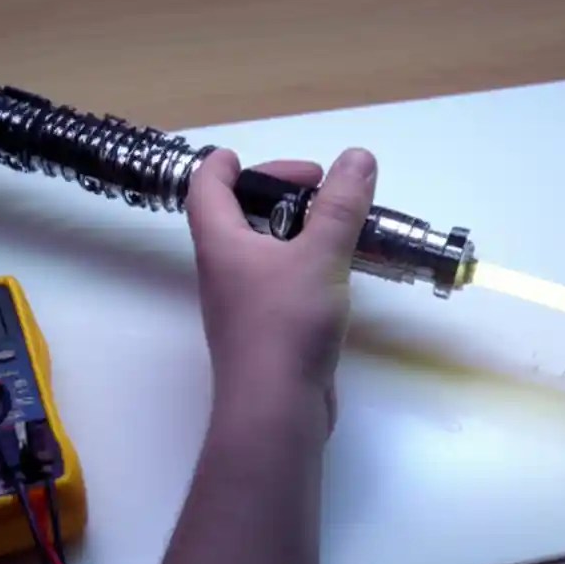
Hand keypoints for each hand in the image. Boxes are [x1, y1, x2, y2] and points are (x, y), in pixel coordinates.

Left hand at [185, 147, 376, 430]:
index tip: (245, 156)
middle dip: (273, 195)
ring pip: (261, 253)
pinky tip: (337, 276)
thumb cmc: (286, 324)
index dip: (222, 166)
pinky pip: (280, 284)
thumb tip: (358, 157)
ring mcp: (244, 305)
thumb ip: (341, 206)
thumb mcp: (321, 256)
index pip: (205, 189)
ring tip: (336, 228)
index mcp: (222, 243)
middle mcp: (224, 271)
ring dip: (294, 232)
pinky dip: (304, 267)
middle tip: (318, 189)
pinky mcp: (267, 333)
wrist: (276, 408)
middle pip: (235, 218)